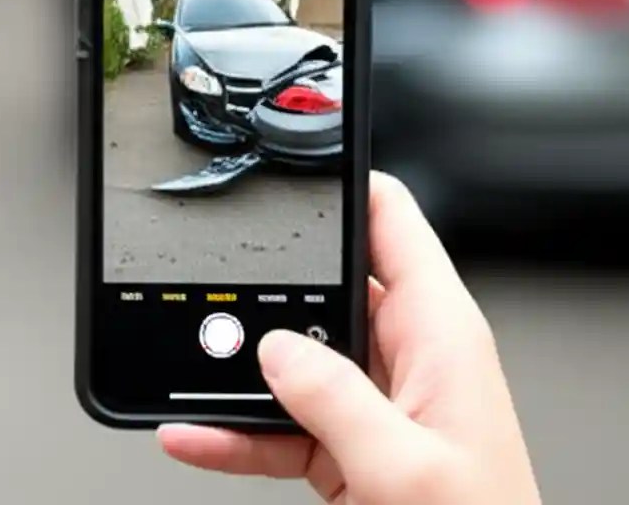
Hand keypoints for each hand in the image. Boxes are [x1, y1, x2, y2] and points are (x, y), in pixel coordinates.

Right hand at [158, 172, 540, 503]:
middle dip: (264, 291)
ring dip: (239, 372)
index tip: (288, 162)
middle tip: (210, 291)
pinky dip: (236, 431)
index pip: (392, 223)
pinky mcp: (348, 444)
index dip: (342, 184)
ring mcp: (375, 401)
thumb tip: (275, 348)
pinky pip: (280, 420)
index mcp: (440, 335)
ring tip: (188, 374)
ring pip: (292, 359)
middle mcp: (407, 356)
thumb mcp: (404, 466)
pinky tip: (196, 436)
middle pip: (322, 288)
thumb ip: (335, 400)